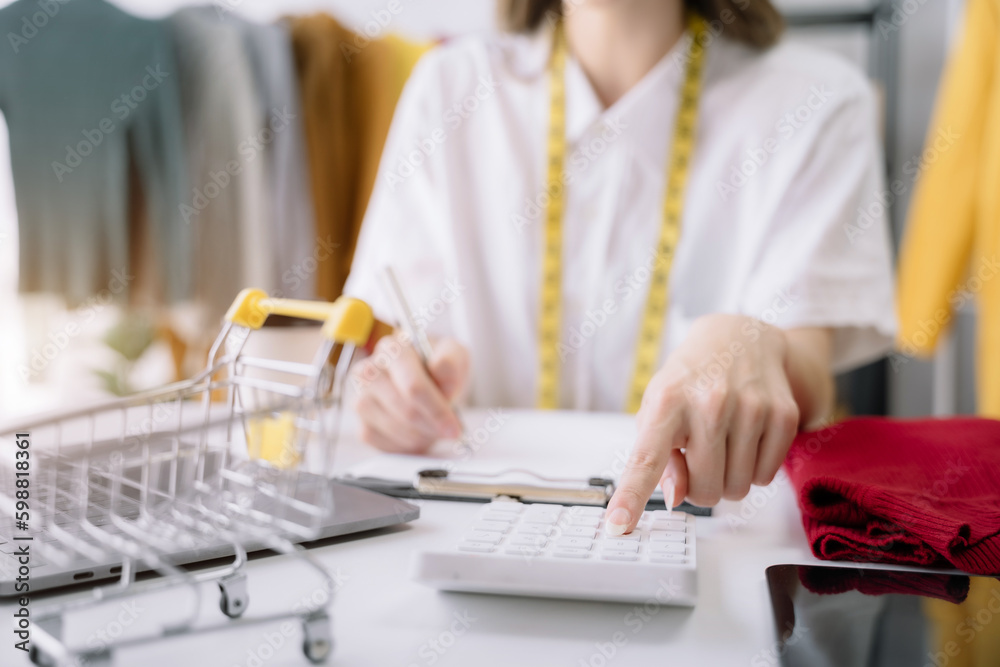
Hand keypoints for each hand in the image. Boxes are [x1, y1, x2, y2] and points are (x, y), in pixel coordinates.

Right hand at [351, 335, 469, 453]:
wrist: (431, 385)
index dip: (436, 409)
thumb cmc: (440, 369)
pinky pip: (387, 446)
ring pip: (396, 430)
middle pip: (404, 410)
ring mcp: (361, 400)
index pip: (412, 386)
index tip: (454, 426)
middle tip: (450, 430)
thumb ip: (450, 361)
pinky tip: (418, 432)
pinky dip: (408, 445)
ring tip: (433, 426)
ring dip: (422, 435)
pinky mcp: (363, 426)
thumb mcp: (455, 356)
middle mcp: (368, 372)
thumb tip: (440, 368)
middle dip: (432, 425)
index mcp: (391, 349)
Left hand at [605, 315, 831, 534]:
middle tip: (699, 456)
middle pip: (705, 492)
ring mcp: (750, 406)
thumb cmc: (691, 379)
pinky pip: (766, 476)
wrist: (740, 338)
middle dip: (701, 486)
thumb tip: (673, 497)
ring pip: (738, 489)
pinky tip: (747, 436)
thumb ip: (657, 456)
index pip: (646, 460)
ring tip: (723, 442)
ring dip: (729, 477)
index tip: (618, 525)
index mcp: (667, 401)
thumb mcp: (659, 408)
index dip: (631, 497)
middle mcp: (709, 402)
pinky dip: (755, 466)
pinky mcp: (783, 413)